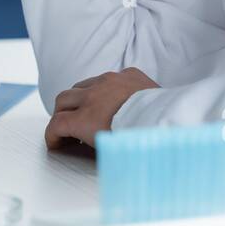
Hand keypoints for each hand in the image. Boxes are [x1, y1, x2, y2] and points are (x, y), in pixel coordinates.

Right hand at [44, 67, 159, 149]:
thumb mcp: (111, 150)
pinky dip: (105, 87)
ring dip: (80, 98)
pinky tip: (113, 99)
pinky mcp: (129, 74)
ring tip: (88, 111)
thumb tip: (87, 147)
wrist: (172, 121)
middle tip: (67, 127)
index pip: (56, 124)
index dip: (52, 136)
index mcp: (85, 118)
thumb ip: (92, 144)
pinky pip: (108, 77)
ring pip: (82, 85)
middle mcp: (93, 95)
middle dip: (60, 114)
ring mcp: (110, 80)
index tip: (56, 143)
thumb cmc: (142, 140)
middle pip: (62, 100)